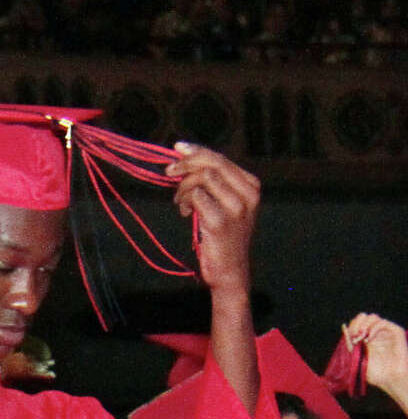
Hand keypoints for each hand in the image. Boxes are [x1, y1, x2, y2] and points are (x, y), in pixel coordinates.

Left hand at [164, 145, 259, 299]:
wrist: (230, 269)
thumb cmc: (223, 235)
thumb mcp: (225, 203)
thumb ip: (213, 181)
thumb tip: (184, 156)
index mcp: (251, 185)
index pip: (220, 158)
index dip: (196, 151)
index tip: (177, 148)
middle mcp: (248, 194)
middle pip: (211, 164)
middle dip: (185, 164)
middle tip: (168, 172)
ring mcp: (236, 207)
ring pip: (202, 178)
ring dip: (183, 188)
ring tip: (181, 203)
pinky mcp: (221, 221)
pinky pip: (196, 196)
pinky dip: (185, 201)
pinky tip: (185, 212)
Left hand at [345, 313, 407, 402]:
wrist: (391, 379)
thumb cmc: (375, 373)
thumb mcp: (357, 359)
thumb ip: (351, 346)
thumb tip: (345, 332)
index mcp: (366, 338)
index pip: (356, 323)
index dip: (351, 327)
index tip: (349, 338)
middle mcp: (376, 333)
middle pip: (363, 317)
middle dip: (356, 324)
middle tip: (355, 337)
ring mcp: (385, 332)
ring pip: (373, 317)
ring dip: (364, 325)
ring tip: (361, 338)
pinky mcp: (396, 333)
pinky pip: (383, 322)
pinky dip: (374, 328)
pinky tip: (369, 339)